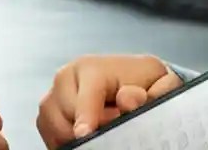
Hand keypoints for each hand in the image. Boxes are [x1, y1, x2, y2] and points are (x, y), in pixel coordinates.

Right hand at [37, 54, 181, 148]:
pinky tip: (88, 135)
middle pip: (69, 114)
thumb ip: (156, 91)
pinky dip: (66, 141)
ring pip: (55, 127)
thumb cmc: (145, 82)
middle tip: (113, 126)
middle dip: (92, 127)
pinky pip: (50, 136)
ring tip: (102, 128)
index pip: (86, 93)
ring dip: (77, 135)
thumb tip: (128, 100)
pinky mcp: (47, 114)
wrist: (131, 83)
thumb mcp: (161, 83)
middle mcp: (66, 77)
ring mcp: (53, 96)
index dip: (86, 114)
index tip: (85, 133)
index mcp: (92, 66)